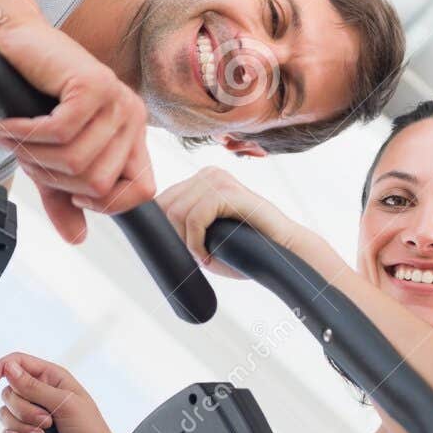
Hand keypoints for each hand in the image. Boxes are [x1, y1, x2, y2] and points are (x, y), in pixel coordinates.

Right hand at [0, 19, 154, 243]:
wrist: (15, 43)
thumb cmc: (34, 97)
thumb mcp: (51, 159)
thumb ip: (64, 199)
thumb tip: (78, 238)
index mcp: (131, 137)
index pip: (141, 191)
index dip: (106, 204)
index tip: (71, 194)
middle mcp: (132, 117)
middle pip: (98, 183)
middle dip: (51, 178)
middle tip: (25, 157)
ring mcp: (117, 99)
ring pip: (76, 162)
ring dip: (33, 157)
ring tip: (14, 139)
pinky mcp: (93, 84)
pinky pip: (60, 133)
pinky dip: (26, 135)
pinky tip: (10, 126)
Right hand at [0, 352, 116, 432]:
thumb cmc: (89, 431)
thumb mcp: (65, 403)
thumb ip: (34, 386)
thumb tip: (9, 368)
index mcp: (52, 377)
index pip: (18, 362)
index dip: (1, 368)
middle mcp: (40, 393)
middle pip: (10, 391)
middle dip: (24, 409)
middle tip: (47, 421)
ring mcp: (32, 414)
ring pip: (6, 412)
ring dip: (23, 426)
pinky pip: (7, 431)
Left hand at [156, 167, 301, 278]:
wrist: (286, 253)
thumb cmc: (247, 250)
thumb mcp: (206, 237)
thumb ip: (181, 230)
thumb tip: (147, 233)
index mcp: (200, 181)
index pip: (161, 201)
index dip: (162, 230)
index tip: (178, 252)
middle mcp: (207, 174)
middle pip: (164, 206)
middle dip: (173, 237)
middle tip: (196, 256)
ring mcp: (218, 179)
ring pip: (176, 212)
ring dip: (186, 243)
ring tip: (206, 258)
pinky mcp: (227, 191)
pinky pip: (194, 218)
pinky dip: (196, 244)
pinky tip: (209, 257)